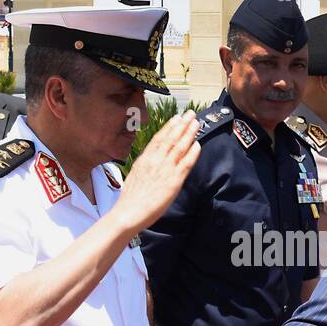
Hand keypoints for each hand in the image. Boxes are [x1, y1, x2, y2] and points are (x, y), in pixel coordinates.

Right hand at [112, 111, 200, 233]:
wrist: (128, 212)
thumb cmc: (130, 200)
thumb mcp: (135, 176)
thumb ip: (145, 167)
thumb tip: (150, 163)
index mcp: (145, 159)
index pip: (158, 138)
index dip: (169, 127)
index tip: (176, 118)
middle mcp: (155, 161)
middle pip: (171, 138)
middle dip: (181, 124)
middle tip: (190, 113)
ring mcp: (165, 169)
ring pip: (179, 147)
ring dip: (189, 133)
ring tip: (196, 123)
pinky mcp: (173, 181)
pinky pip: (185, 163)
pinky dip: (192, 153)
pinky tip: (198, 144)